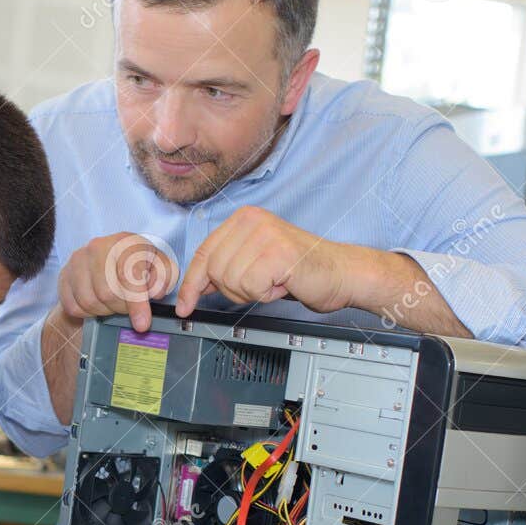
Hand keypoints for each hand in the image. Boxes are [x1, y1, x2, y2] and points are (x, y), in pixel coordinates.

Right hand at [57, 232, 179, 332]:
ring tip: (115, 304)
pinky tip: (99, 304)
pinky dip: (89, 312)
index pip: (129, 276)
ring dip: (106, 310)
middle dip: (122, 308)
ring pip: (90, 301)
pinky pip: (74, 306)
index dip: (137, 304)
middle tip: (130, 308)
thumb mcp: (159, 265)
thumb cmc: (137, 262)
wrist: (109, 256)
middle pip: (108, 293)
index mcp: (125, 243)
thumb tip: (155, 292)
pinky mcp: (64, 275)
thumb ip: (165, 277)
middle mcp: (98, 247)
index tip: (142, 324)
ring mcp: (77, 260)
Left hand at [174, 206, 368, 317]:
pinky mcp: (278, 252)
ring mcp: (265, 233)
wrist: (341, 273)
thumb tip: (195, 286)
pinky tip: (283, 284)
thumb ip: (225, 268)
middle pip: (213, 271)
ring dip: (252, 293)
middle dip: (233, 290)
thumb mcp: (255, 264)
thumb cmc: (300, 270)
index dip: (191, 284)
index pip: (203, 253)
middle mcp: (251, 220)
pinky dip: (266, 295)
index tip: (185, 306)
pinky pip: (251, 287)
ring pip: (230, 281)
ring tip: (275, 281)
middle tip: (261, 285)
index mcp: (242, 218)